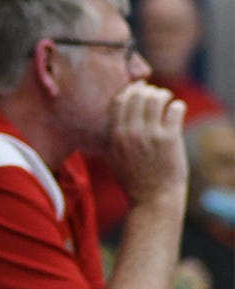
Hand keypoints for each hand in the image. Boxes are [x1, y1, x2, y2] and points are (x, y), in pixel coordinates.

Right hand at [106, 83, 187, 204]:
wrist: (152, 199)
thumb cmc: (133, 180)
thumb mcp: (113, 158)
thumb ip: (112, 136)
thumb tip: (112, 118)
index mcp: (115, 135)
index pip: (119, 100)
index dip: (129, 90)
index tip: (138, 90)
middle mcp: (131, 132)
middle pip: (138, 95)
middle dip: (148, 91)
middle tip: (156, 96)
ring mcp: (150, 134)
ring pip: (156, 98)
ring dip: (163, 95)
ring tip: (168, 100)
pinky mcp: (170, 138)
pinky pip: (175, 109)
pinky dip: (177, 106)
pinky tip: (177, 110)